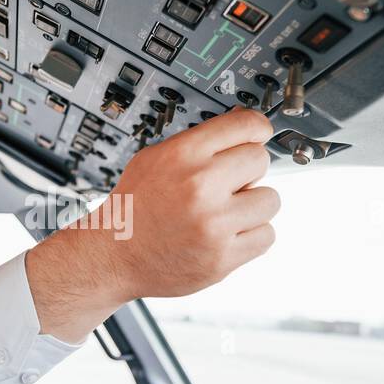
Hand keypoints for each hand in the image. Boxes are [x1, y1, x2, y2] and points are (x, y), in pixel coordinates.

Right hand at [26, 107, 278, 341]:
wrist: (113, 256)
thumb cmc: (135, 207)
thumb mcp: (156, 157)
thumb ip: (200, 142)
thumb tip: (245, 125)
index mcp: (184, 155)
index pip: (248, 125)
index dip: (257, 129)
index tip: (257, 136)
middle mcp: (200, 187)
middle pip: (260, 160)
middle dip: (247, 171)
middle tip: (228, 183)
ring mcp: (214, 225)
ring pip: (270, 200)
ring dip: (253, 205)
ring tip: (228, 212)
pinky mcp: (222, 258)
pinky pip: (266, 235)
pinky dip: (252, 235)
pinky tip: (229, 234)